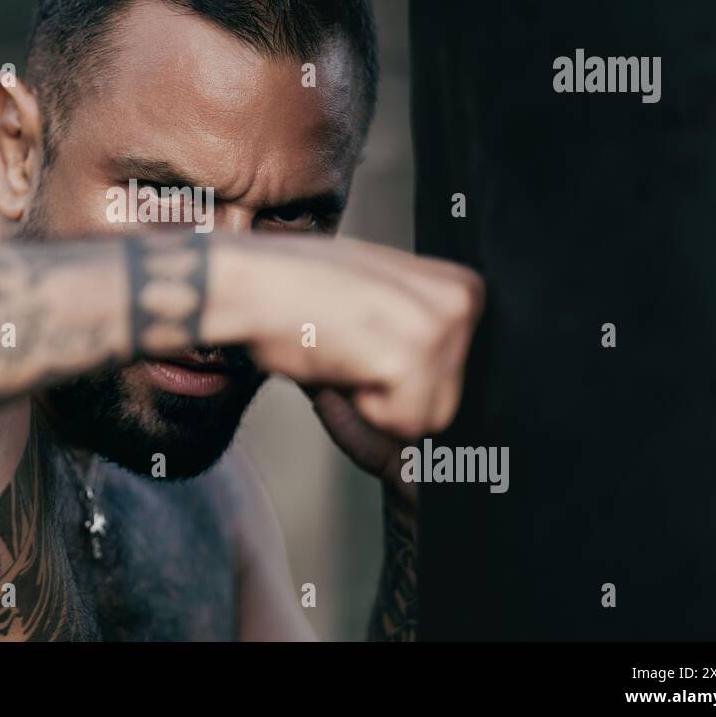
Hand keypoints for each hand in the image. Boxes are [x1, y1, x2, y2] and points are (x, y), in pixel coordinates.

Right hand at [213, 236, 483, 446]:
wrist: (250, 282)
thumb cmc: (296, 290)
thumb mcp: (375, 305)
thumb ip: (409, 341)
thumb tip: (420, 434)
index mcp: (461, 287)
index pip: (457, 375)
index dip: (401, 377)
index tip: (364, 346)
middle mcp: (465, 302)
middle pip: (446, 400)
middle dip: (391, 395)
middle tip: (344, 353)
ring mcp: (443, 329)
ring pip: (427, 418)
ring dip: (374, 407)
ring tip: (339, 356)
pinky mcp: (415, 359)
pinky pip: (402, 429)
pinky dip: (359, 416)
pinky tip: (336, 365)